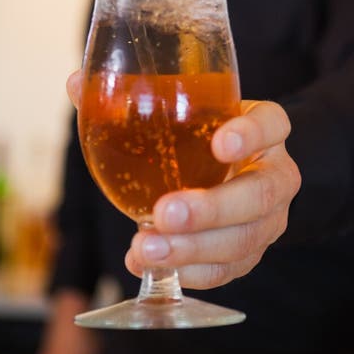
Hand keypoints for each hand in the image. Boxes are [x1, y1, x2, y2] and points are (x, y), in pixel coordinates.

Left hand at [66, 71, 300, 288]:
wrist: (227, 170)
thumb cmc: (201, 135)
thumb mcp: (183, 110)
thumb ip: (133, 97)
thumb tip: (76, 83)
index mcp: (265, 128)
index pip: (271, 125)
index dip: (251, 134)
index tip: (220, 143)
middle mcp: (276, 174)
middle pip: (259, 194)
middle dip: (211, 208)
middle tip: (164, 212)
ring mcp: (268, 218)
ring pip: (244, 239)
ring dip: (192, 248)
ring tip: (145, 247)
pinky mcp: (252, 251)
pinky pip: (227, 269)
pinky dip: (189, 270)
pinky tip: (150, 263)